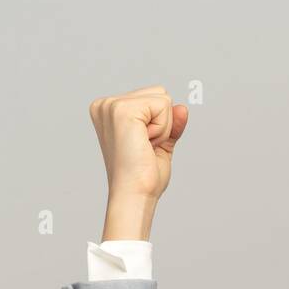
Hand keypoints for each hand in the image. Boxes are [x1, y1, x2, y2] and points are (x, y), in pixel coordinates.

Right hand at [89, 84, 188, 207]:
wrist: (134, 195)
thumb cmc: (143, 177)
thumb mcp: (161, 144)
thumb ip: (171, 123)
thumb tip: (182, 107)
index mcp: (110, 111)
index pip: (153, 98)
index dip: (160, 125)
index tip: (143, 146)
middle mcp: (106, 105)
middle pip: (159, 93)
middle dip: (163, 123)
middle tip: (145, 147)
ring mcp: (112, 105)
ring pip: (163, 98)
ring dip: (163, 126)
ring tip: (144, 146)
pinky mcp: (121, 110)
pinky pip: (163, 106)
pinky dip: (162, 129)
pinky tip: (145, 144)